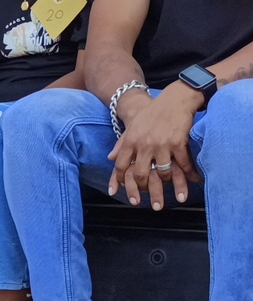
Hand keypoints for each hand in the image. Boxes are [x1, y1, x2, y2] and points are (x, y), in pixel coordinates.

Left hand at [107, 86, 199, 209]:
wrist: (175, 98)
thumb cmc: (153, 112)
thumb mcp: (133, 125)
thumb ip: (121, 143)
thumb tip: (110, 159)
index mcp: (131, 141)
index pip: (121, 166)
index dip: (120, 182)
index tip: (123, 193)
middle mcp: (144, 145)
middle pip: (141, 175)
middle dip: (144, 190)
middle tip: (149, 202)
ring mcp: (162, 145)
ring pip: (162, 172)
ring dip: (168, 185)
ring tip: (172, 193)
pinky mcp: (178, 142)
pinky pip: (182, 163)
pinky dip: (187, 174)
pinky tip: (191, 181)